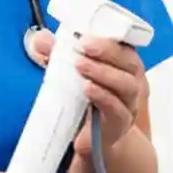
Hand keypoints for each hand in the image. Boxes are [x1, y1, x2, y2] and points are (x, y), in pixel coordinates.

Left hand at [28, 31, 147, 156]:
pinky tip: (87, 88)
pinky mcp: (120, 123)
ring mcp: (129, 104)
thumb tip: (40, 38)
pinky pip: (117, 108)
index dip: (111, 39)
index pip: (126, 47)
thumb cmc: (84, 100)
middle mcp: (132, 82)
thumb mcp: (70, 74)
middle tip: (83, 46)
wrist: (89, 138)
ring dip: (103, 73)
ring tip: (80, 65)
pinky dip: (102, 96)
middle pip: (130, 63)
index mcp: (125, 66)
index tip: (88, 34)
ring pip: (126, 85)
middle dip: (107, 51)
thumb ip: (58, 55)